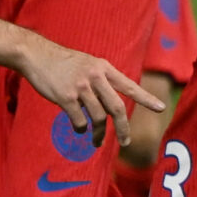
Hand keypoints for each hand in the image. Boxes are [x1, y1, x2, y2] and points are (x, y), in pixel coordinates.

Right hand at [18, 43, 169, 140]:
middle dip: (123, 128)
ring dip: (98, 133)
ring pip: (98, 117)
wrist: (35, 55)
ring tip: (95, 140)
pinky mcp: (66, 97)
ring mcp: (80, 87)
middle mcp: (95, 76)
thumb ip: (100, 79)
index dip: (146, 98)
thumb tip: (111, 104)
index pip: (129, 86)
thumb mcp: (86, 63)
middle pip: (116, 108)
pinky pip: (80, 120)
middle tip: (126, 142)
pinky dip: (81, 129)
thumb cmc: (61, 62)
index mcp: (103, 68)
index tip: (161, 108)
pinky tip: (79, 128)